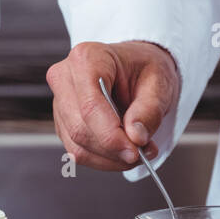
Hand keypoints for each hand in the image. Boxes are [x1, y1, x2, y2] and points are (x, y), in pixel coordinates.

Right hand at [46, 40, 180, 170]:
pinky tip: (122, 152)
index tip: (135, 151)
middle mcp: (65, 77)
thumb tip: (136, 137)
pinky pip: (77, 151)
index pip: (90, 106)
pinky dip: (103, 160)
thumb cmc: (144, 68)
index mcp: (87, 58)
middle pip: (79, 128)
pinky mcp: (63, 122)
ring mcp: (60, 101)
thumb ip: (149, 110)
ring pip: (76, 145)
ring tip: (138, 152)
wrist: (136, 68)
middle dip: (112, 149)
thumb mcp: (159, 83)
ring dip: (109, 158)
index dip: (111, 135)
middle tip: (142, 154)